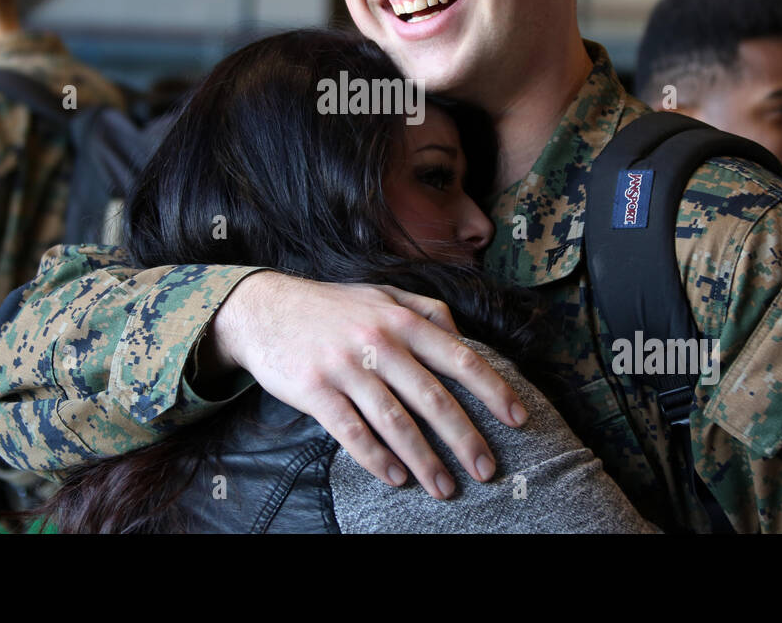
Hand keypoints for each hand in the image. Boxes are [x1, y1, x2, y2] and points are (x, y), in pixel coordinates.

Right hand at [211, 271, 528, 499]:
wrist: (264, 308)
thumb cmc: (331, 306)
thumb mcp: (381, 293)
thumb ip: (426, 309)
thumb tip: (463, 337)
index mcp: (401, 318)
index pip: (459, 357)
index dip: (492, 390)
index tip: (517, 418)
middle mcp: (379, 342)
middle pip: (434, 398)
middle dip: (465, 438)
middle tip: (487, 470)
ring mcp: (347, 367)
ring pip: (396, 422)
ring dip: (425, 460)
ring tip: (445, 488)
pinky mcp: (316, 391)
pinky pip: (353, 433)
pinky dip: (377, 459)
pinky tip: (396, 477)